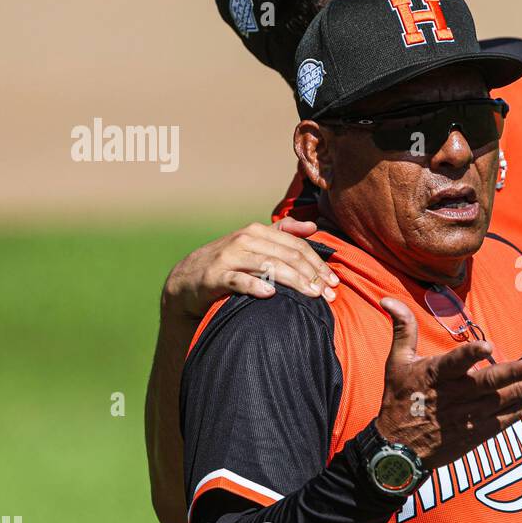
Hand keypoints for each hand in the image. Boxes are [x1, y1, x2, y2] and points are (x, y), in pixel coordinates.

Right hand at [161, 218, 337, 319]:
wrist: (186, 280)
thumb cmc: (229, 263)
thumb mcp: (255, 245)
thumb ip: (283, 233)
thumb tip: (313, 227)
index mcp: (258, 232)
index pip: (297, 246)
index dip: (318, 264)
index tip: (335, 282)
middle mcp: (245, 241)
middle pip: (288, 256)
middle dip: (313, 275)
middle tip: (330, 294)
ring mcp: (229, 258)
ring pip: (269, 266)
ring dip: (294, 282)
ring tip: (312, 295)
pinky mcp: (215, 276)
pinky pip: (238, 280)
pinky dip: (255, 286)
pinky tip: (271, 294)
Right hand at [375, 298, 521, 468]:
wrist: (398, 451)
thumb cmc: (398, 400)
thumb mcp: (396, 363)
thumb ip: (403, 329)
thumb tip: (388, 300)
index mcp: (436, 375)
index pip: (455, 362)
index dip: (470, 354)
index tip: (488, 346)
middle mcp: (456, 396)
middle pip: (494, 382)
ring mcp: (470, 416)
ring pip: (508, 400)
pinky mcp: (478, 433)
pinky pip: (508, 418)